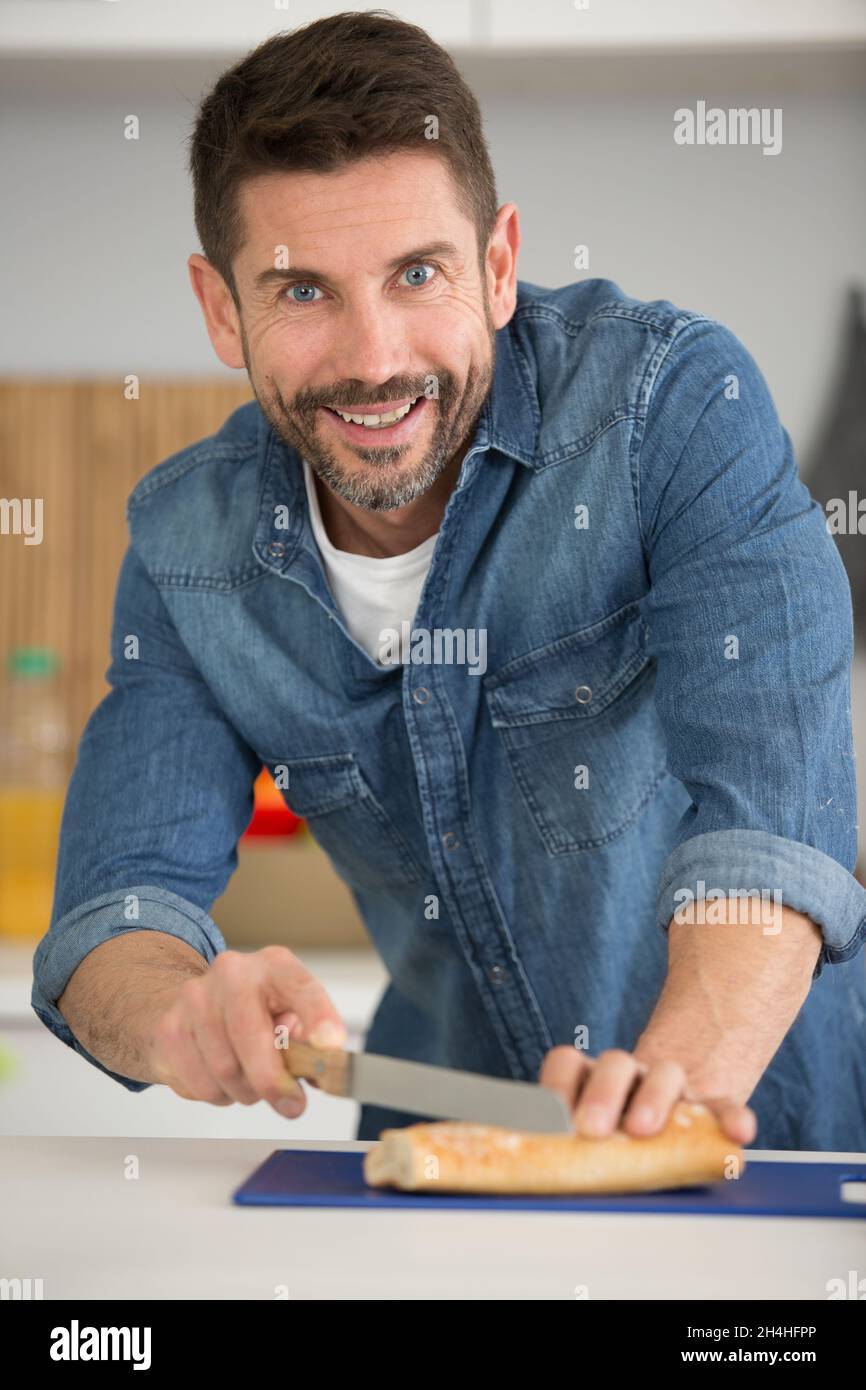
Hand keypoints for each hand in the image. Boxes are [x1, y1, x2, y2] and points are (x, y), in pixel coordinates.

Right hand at [148, 945, 346, 1119]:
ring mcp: (196, 997)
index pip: (301, 987)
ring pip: (226, 1070)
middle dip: (274, 1083)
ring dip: (245, 1092)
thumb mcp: (291, 1016)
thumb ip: (309, 1043)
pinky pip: (200, 1084)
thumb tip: (322, 1072)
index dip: (318, 1016)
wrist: (194, 1006)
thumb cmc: (254, 1013)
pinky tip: (222, 1079)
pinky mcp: (169, 1027)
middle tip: (292, 1106)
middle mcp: (233, 973)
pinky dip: (218, 1095)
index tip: (330, 1044)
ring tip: (249, 1081)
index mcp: (274, 966)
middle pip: (252, 1038)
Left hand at [539, 1046, 756, 1145]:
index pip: (569, 1063)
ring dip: (654, 1098)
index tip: (549, 1115)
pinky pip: (725, 1106)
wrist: (674, 1106)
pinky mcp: (713, 1106)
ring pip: (666, 1075)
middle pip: (615, 1065)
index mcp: (592, 1079)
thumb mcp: (589, 1140)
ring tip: (644, 1128)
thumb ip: (565, 1152)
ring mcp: (673, 1086)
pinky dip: (731, 1118)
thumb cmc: (619, 1135)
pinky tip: (737, 1133)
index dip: (556, 1085)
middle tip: (590, 1127)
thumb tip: (528, 1181)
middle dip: (601, 1093)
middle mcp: (631, 1076)